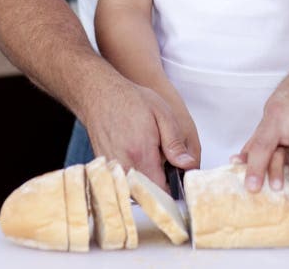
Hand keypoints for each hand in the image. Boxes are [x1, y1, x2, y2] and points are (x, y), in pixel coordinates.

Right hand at [86, 74, 196, 189]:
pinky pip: (126, 183)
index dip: (175, 187)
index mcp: (141, 155)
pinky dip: (136, 175)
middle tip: (166, 162)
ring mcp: (113, 171)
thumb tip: (188, 165)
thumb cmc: (131, 101)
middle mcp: (125, 168)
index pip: (163, 192)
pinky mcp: (107, 170)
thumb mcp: (162, 114)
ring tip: (151, 156)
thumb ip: (175, 142)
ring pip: (137, 190)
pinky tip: (138, 156)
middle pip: (149, 194)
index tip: (179, 176)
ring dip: (148, 180)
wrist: (100, 95)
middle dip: (162, 184)